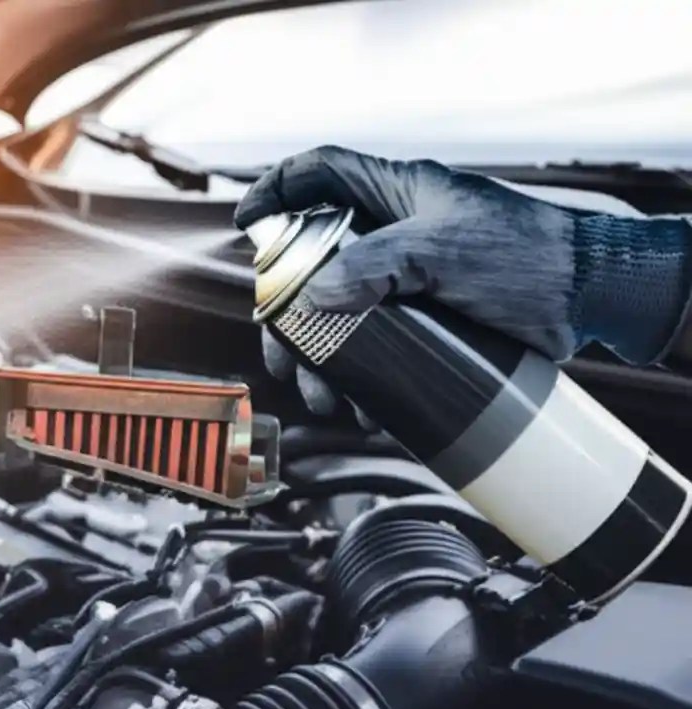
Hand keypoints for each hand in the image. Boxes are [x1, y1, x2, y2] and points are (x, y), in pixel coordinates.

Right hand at [237, 146, 691, 414]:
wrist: (590, 298)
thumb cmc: (528, 254)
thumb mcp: (444, 251)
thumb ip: (377, 266)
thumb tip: (315, 296)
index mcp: (394, 195)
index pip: (318, 174)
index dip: (275, 191)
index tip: (244, 223)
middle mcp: (391, 234)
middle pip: (313, 261)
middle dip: (288, 313)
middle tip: (281, 350)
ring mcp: (405, 279)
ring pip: (338, 316)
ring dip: (320, 360)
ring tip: (326, 399)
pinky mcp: (423, 320)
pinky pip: (373, 347)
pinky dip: (358, 379)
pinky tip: (361, 407)